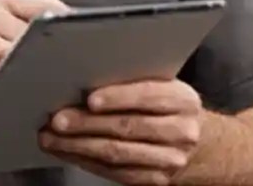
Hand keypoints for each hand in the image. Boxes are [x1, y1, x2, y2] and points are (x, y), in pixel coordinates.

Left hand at [39, 79, 204, 185]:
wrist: (201, 145)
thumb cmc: (170, 108)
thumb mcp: (165, 86)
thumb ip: (135, 80)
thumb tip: (86, 76)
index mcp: (183, 100)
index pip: (149, 96)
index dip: (118, 97)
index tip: (90, 99)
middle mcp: (181, 131)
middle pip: (127, 127)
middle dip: (86, 124)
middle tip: (57, 119)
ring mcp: (170, 159)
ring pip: (117, 153)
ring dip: (78, 146)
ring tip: (52, 137)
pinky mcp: (156, 180)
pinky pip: (115, 173)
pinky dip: (86, 161)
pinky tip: (68, 152)